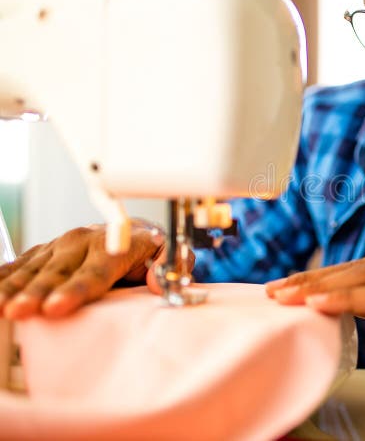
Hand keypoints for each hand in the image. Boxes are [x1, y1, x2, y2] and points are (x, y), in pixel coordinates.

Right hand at [0, 221, 181, 319]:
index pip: (95, 272)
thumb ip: (169, 265)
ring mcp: (59, 246)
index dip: (75, 291)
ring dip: (15, 287)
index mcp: (113, 246)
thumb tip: (157, 280)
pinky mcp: (43, 251)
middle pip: (58, 272)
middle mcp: (82, 242)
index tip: (57, 307)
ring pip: (34, 268)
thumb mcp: (168, 254)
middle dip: (38, 292)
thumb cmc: (149, 251)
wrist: (130, 232)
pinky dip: (5, 278)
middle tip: (22, 311)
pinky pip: (19, 264)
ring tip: (4, 307)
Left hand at [266, 244, 364, 387]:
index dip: (321, 278)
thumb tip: (344, 305)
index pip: (359, 269)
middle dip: (312, 280)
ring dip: (322, 287)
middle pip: (356, 268)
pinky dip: (350, 298)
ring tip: (289, 297)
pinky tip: (323, 303)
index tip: (288, 289)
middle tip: (276, 291)